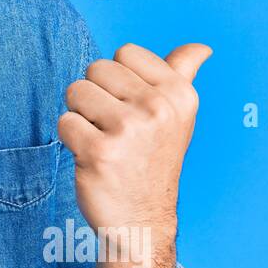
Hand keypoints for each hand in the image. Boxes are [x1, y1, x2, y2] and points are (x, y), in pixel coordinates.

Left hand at [57, 42, 211, 265]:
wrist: (142, 221)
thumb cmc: (154, 160)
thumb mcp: (178, 116)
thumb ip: (183, 75)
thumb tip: (202, 47)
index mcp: (179, 94)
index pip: (125, 52)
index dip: (118, 79)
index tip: (132, 107)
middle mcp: (158, 108)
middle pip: (96, 69)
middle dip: (96, 96)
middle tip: (114, 128)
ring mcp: (128, 130)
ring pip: (76, 92)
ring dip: (81, 117)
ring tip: (103, 140)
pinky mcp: (99, 151)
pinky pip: (64, 121)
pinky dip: (70, 139)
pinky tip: (91, 157)